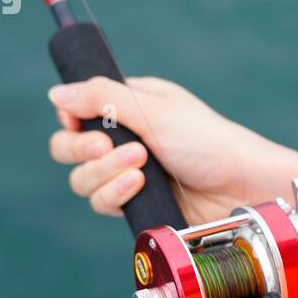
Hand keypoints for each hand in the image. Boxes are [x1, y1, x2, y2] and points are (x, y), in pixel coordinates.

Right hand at [47, 75, 297, 224]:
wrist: (242, 187)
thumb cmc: (208, 141)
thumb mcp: (154, 111)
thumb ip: (102, 98)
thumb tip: (55, 94)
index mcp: (131, 105)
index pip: (77, 110)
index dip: (71, 120)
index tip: (79, 123)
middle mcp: (127, 138)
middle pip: (70, 148)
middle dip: (84, 150)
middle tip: (110, 147)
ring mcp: (130, 173)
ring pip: (83, 179)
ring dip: (105, 173)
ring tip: (140, 167)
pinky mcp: (138, 203)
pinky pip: (102, 203)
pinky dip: (114, 196)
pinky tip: (137, 187)